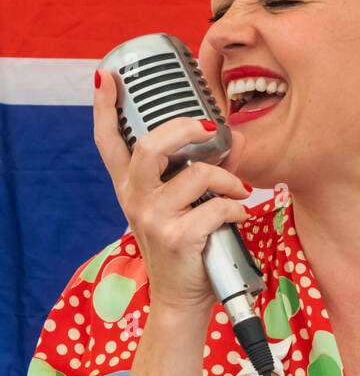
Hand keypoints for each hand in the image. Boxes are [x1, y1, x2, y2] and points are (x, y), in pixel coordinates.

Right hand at [93, 68, 250, 313]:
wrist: (182, 298)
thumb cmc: (184, 246)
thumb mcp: (174, 205)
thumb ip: (186, 172)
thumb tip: (225, 136)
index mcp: (130, 186)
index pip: (108, 141)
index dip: (103, 107)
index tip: (106, 77)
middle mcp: (134, 198)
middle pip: (149, 147)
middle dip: (184, 128)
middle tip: (210, 127)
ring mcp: (153, 218)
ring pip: (195, 174)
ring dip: (227, 177)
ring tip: (238, 189)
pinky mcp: (177, 237)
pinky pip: (217, 206)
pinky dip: (237, 207)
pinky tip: (238, 214)